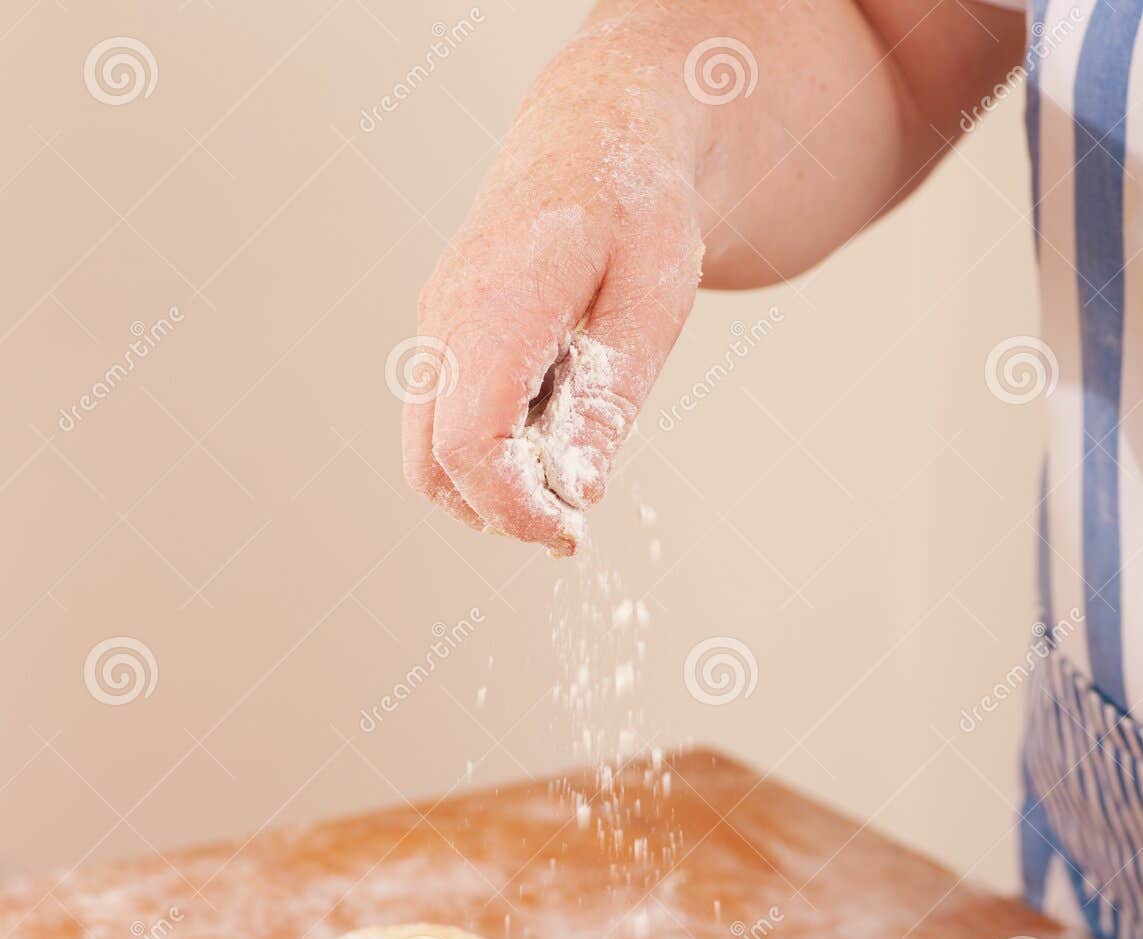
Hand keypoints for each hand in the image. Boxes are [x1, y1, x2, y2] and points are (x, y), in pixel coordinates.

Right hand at [403, 14, 705, 553]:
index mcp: (497, 300)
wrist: (601, 133)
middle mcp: (446, 316)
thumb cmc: (638, 208)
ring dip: (488, 493)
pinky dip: (488, 457)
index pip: (468, 442)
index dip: (514, 508)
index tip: (572, 532)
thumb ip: (610, 400)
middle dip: (498, 514)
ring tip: (565, 486)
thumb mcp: (653, 303)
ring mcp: (436, 327)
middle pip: (432, 464)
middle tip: (571, 528)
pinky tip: (550, 441)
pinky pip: (443, 422)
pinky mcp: (443, 339)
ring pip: (427, 453)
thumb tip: (579, 492)